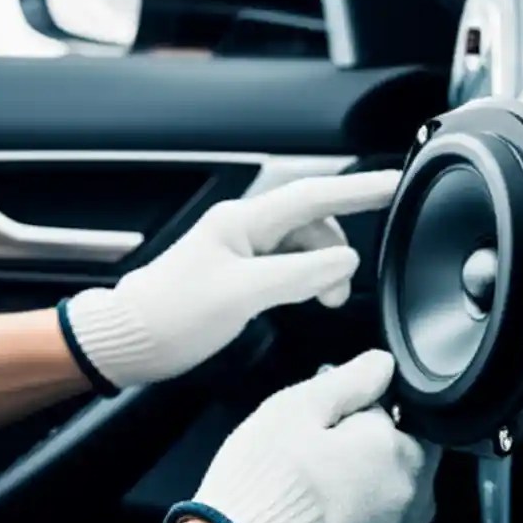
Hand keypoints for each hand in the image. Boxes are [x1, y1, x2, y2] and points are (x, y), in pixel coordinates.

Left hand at [60, 171, 399, 389]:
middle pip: (313, 223)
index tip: (395, 181)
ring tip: (325, 302)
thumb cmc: (170, 315)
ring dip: (322, 272)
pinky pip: (287, 267)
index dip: (359, 189)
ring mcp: (240, 250)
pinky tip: (305, 300)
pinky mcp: (238, 273)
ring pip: (303, 248)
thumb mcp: (243, 295)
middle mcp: (243, 229)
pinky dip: (306, 281)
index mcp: (242, 222)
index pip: (314, 195)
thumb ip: (299, 275)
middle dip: (339, 250)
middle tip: (344, 292)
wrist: (128, 341)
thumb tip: (344, 263)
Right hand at [185, 350, 438, 522]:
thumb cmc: (266, 479)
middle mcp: (411, 494)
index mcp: (399, 449)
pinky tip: (317, 511)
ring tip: (314, 479)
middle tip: (316, 442)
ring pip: (392, 490)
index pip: (400, 410)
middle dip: (369, 441)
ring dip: (365, 478)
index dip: (363, 403)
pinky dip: (356, 513)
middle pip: (403, 452)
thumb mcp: (299, 408)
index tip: (327, 408)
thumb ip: (351, 380)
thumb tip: (385, 364)